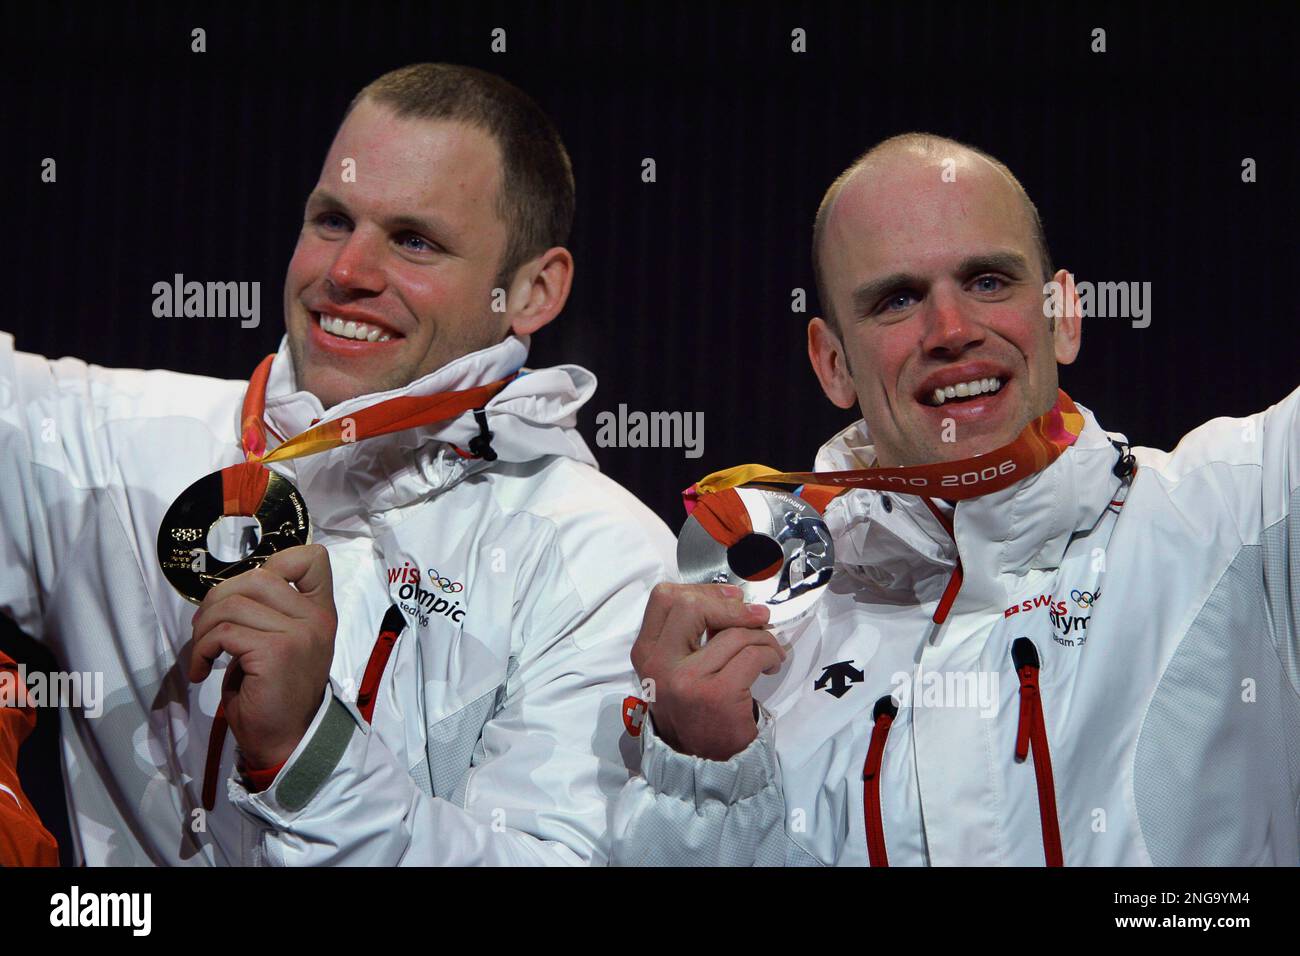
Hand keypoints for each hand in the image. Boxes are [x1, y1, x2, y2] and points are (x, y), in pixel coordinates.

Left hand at [188, 543, 336, 769]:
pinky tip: (201, 671)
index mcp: (320, 611)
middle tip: (205, 632)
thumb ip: (270, 612)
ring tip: (201, 654)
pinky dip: (201, 650)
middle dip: (217, 599)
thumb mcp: (283, 644)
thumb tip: (229, 590)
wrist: (287, 742)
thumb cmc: (277, 695)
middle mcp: (316, 618)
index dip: (274, 562)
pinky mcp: (276, 653)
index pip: (312, 558)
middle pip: (255, 576)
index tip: (248, 596)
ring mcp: (299, 634)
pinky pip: (224, 634)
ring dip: (203, 629)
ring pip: (233, 604)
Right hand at [630, 582, 784, 760]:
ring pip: (733, 632)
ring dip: (762, 635)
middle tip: (757, 616)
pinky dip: (771, 653)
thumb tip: (730, 598)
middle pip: (692, 605)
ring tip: (769, 649)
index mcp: (646, 653)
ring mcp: (687, 679)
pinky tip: (772, 664)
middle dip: (732, 605)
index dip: (702, 589)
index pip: (664, 598)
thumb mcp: (676, 670)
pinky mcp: (718, 694)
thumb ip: (689, 636)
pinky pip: (753, 654)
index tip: (730, 597)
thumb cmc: (695, 712)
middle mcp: (660, 664)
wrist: (703, 766)